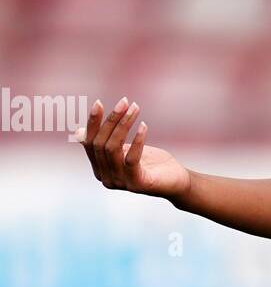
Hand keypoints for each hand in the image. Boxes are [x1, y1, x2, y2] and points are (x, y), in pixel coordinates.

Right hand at [75, 97, 190, 200]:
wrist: (177, 182)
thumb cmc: (151, 163)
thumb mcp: (125, 150)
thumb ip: (106, 142)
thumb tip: (78, 131)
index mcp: (100, 169)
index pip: (89, 143)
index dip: (93, 123)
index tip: (99, 103)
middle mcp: (106, 178)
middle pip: (101, 144)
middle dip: (112, 120)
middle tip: (125, 102)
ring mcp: (121, 183)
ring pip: (113, 149)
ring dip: (124, 125)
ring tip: (135, 108)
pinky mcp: (137, 184)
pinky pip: (131, 159)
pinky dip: (137, 140)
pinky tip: (143, 126)